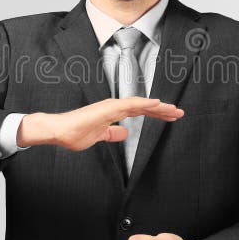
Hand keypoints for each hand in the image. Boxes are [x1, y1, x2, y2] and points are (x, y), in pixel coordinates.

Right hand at [18, 97, 183, 150]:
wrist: (59, 131)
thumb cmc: (74, 133)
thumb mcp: (100, 136)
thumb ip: (112, 134)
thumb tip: (124, 133)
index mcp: (113, 113)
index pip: (140, 111)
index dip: (156, 113)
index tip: (171, 116)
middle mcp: (115, 107)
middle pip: (144, 107)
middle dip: (163, 110)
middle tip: (179, 112)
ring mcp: (112, 106)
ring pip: (141, 104)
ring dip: (159, 107)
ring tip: (174, 110)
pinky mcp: (108, 109)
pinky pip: (130, 105)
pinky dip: (145, 103)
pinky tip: (157, 104)